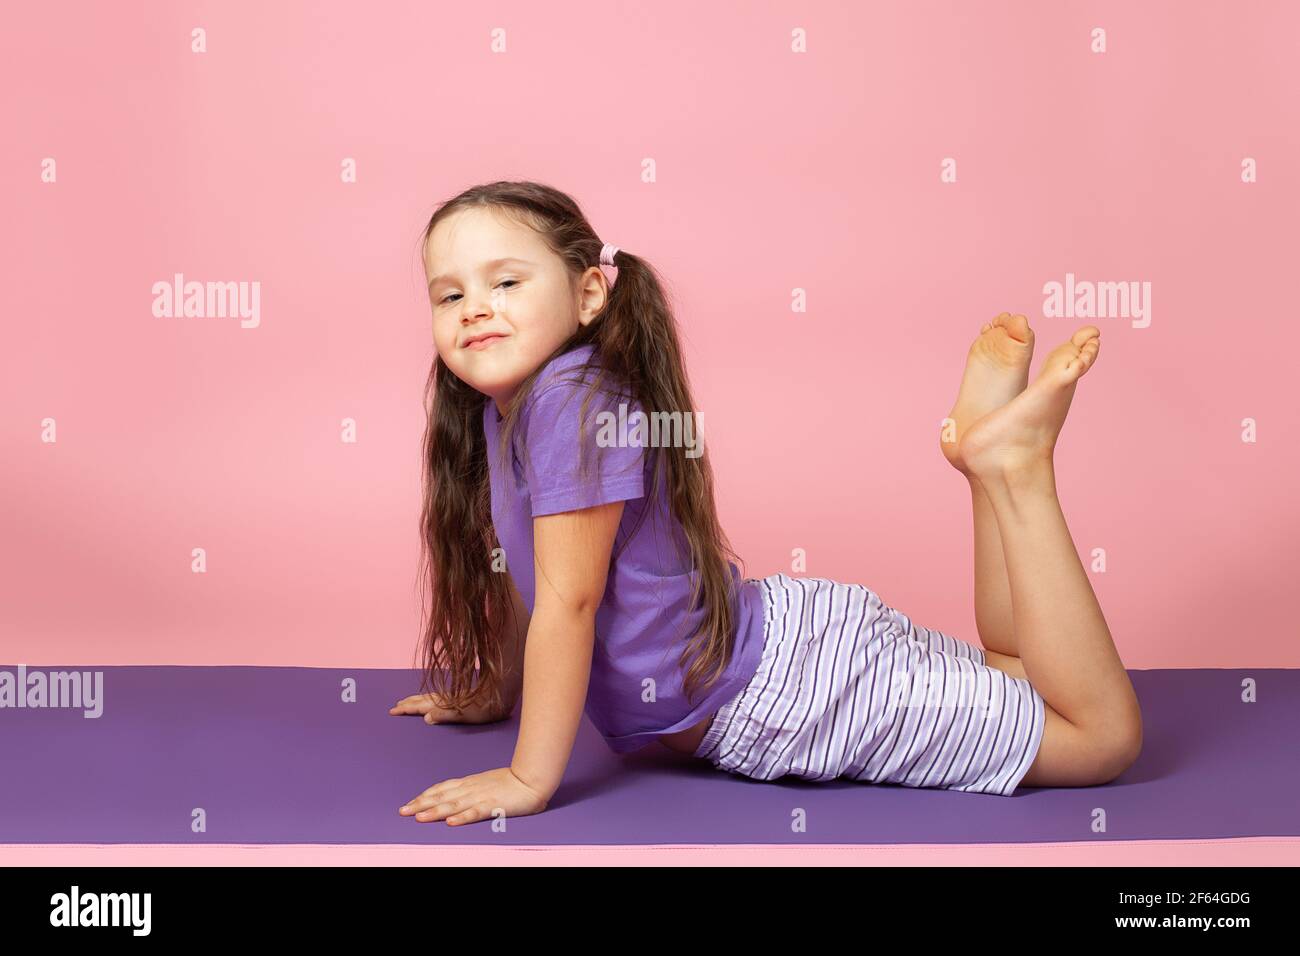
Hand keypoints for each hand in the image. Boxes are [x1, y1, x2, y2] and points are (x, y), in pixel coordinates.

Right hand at [389, 692, 509, 724]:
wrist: (500, 693)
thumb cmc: (484, 707)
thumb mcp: (465, 714)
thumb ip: (444, 715)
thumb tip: (426, 718)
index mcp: (443, 704)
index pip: (420, 706)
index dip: (407, 709)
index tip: (393, 710)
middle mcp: (445, 698)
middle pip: (422, 700)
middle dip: (408, 703)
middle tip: (396, 705)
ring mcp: (451, 696)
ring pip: (428, 697)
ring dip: (416, 699)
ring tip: (406, 700)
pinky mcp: (457, 696)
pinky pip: (436, 696)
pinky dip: (427, 698)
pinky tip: (429, 699)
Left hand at [398, 767, 549, 825]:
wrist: (531, 777)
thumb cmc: (512, 781)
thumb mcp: (486, 781)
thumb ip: (471, 788)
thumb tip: (456, 796)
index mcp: (470, 782)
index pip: (442, 788)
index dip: (425, 796)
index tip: (410, 803)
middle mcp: (471, 789)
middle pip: (442, 796)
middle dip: (421, 804)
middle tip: (403, 812)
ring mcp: (481, 797)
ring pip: (453, 805)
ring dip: (435, 811)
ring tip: (419, 818)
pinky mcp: (493, 806)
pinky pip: (475, 813)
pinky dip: (462, 817)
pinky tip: (451, 823)